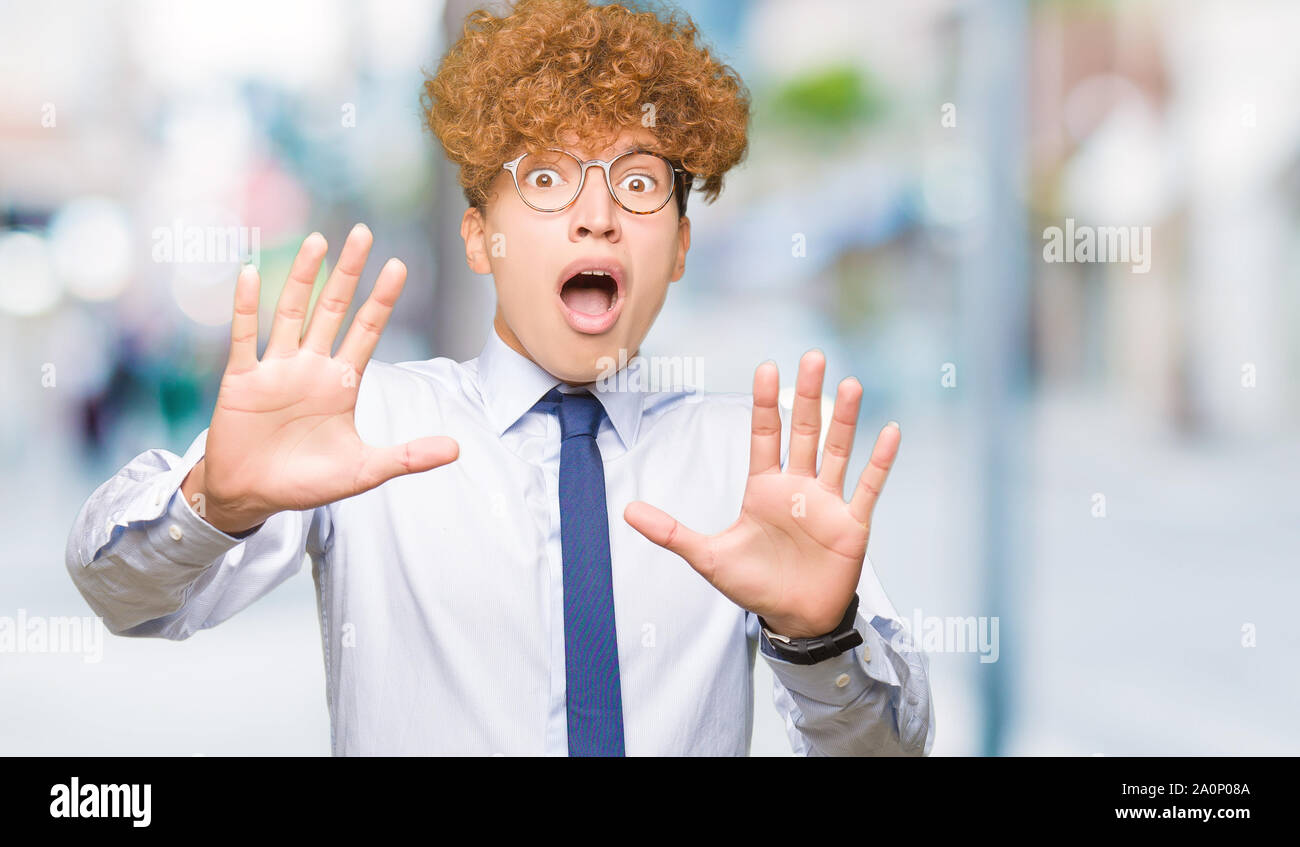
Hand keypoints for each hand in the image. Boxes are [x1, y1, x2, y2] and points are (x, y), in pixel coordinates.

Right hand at [181, 225, 458, 533]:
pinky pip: (245, 337)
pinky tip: (251, 272)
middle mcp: (311, 368)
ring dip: (303, 277)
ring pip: (292, 313)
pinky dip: (246, 307)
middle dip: (348, 273)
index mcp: (341, 384)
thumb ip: (408, 457)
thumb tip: (456, 449)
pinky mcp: (242, 381)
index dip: (381, 300)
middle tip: (363, 232)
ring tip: (319, 240)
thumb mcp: (363, 471)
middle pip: (333, 310)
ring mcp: (276, 370)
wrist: (251, 497)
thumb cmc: (306, 482)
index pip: (366, 331)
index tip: (398, 265)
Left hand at [623, 350, 898, 637]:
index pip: (764, 435)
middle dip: (807, 396)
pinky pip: (869, 487)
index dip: (765, 403)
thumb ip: (671, 531)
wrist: (793, 619)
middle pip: (803, 432)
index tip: (766, 367)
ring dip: (844, 419)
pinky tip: (890, 431)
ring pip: (837, 451)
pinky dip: (881, 461)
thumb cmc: (753, 585)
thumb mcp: (708, 557)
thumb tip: (626, 511)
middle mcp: (797, 487)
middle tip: (813, 356)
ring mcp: (827, 503)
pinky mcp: (852, 524)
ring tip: (850, 383)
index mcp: (764, 488)